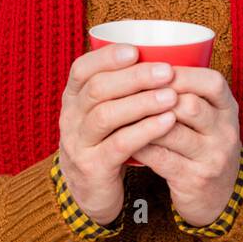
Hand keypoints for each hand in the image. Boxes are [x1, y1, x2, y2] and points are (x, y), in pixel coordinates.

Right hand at [58, 43, 177, 225]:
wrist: (90, 191)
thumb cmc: (106, 141)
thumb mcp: (105, 112)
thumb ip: (120, 89)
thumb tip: (162, 54)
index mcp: (73, 99)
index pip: (81, 69)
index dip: (107, 57)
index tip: (135, 50)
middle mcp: (70, 118)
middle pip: (97, 89)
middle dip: (134, 78)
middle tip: (167, 71)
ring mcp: (78, 144)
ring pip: (106, 116)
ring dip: (142, 103)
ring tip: (172, 96)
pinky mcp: (92, 168)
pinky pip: (119, 145)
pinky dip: (144, 131)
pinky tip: (167, 122)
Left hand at [130, 66, 241, 228]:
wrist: (218, 197)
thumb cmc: (204, 145)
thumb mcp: (208, 117)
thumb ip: (187, 92)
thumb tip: (144, 63)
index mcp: (228, 109)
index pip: (212, 82)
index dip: (181, 73)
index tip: (151, 69)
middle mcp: (226, 131)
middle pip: (189, 105)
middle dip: (154, 96)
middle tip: (126, 91)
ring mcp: (212, 157)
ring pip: (171, 131)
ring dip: (141, 120)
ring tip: (118, 111)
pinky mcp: (194, 179)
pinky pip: (161, 157)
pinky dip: (139, 144)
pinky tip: (122, 137)